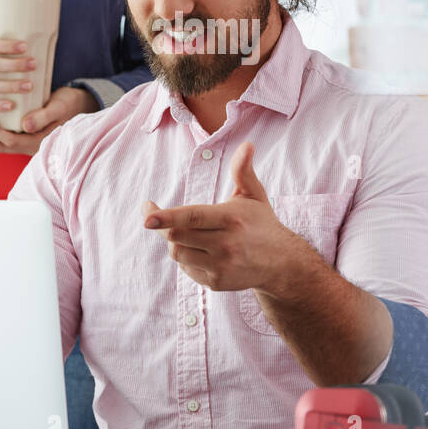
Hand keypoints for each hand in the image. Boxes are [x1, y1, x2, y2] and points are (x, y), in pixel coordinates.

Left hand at [0, 85, 97, 155]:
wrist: (82, 105)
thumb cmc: (71, 105)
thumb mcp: (58, 107)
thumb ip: (43, 117)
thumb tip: (25, 126)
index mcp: (38, 143)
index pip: (9, 141)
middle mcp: (29, 147)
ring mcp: (26, 143)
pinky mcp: (24, 136)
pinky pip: (4, 136)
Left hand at [143, 141, 309, 295]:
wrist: (281, 263)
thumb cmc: (261, 223)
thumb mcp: (254, 195)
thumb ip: (243, 170)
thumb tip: (247, 145)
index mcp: (231, 218)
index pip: (193, 217)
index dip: (167, 217)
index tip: (147, 216)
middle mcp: (226, 244)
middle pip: (177, 236)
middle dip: (161, 225)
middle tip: (153, 216)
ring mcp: (221, 266)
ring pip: (178, 253)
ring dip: (173, 241)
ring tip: (185, 232)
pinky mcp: (216, 283)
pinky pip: (186, 268)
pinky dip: (185, 257)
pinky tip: (198, 249)